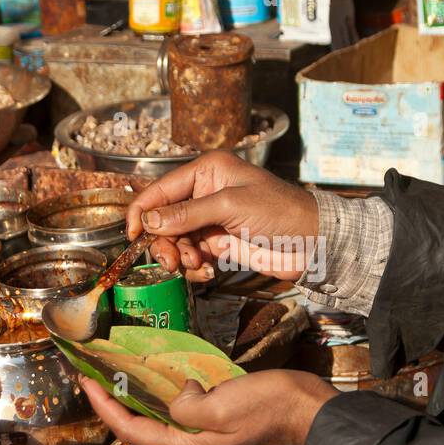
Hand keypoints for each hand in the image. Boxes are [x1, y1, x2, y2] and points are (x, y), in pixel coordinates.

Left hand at [79, 368, 336, 444]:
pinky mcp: (223, 428)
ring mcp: (209, 441)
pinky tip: (168, 377)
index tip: (86, 382)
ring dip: (142, 400)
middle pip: (144, 428)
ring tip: (124, 375)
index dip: (106, 407)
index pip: (133, 430)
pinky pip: (186, 413)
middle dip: (119, 404)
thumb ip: (186, 406)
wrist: (309, 413)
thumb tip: (177, 396)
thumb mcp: (220, 406)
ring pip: (164, 421)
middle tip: (98, 376)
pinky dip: (170, 396)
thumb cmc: (267, 408)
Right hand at [126, 150, 320, 282]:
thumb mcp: (231, 206)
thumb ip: (188, 214)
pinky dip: (194, 268)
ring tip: (195, 266)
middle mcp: (205, 193)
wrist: (313, 244)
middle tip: (170, 262)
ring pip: (176, 241)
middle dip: (164, 242)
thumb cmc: (280, 212)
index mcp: (207, 171)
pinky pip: (192, 257)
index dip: (142, 212)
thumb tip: (149, 221)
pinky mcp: (220, 245)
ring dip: (180, 257)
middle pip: (164, 219)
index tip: (130, 235)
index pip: (161, 189)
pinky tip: (207, 273)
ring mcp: (212, 220)